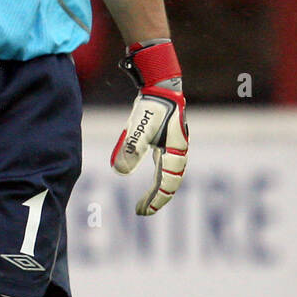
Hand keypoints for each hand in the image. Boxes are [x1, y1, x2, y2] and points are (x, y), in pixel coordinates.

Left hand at [110, 39, 188, 214]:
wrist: (162, 85)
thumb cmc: (152, 106)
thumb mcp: (139, 127)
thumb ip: (130, 148)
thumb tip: (119, 171)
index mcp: (175, 151)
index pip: (167, 183)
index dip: (156, 199)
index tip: (142, 211)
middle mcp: (177, 151)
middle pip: (169, 182)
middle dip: (156, 198)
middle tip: (141, 211)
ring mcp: (174, 146)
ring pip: (167, 174)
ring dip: (157, 189)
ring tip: (144, 201)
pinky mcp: (167, 140)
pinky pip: (164, 165)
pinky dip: (157, 176)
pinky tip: (147, 179)